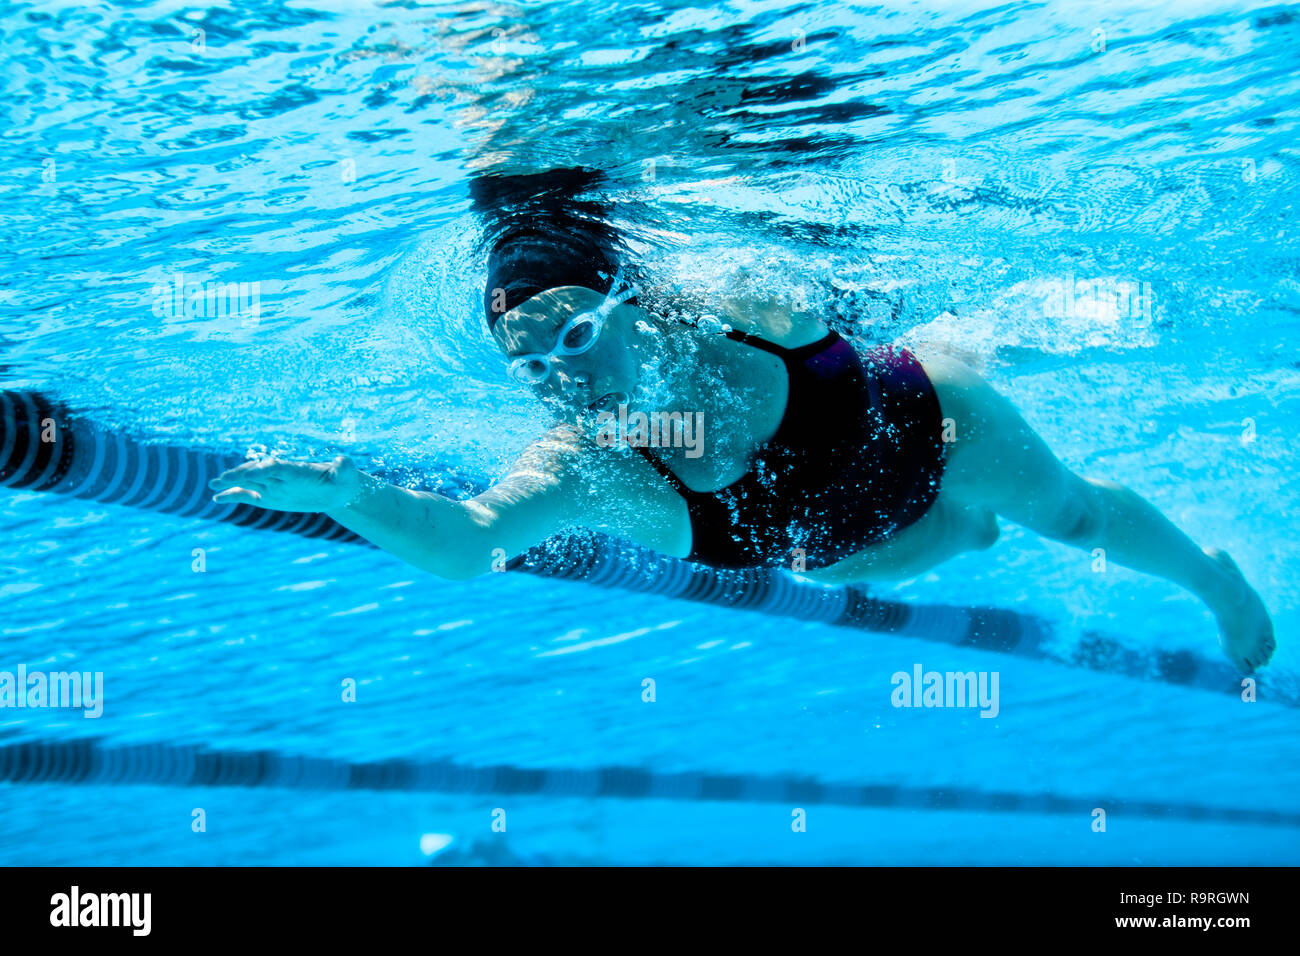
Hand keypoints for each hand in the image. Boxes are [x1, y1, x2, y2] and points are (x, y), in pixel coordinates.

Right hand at [208, 455, 363, 512]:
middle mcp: (281, 476)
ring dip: (232, 482)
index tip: (249, 474)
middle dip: (241, 474)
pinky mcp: (269, 496)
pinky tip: (217, 498)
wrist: (337, 488)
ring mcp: (273, 486)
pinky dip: (233, 495)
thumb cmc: (343, 478)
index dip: (263, 470)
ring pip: (249, 482)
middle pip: (258, 472)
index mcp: (297, 470)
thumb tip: (343, 462)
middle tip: (224, 478)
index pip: (277, 468)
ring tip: (215, 484)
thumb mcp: (347, 473)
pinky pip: (248, 495)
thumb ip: (343, 467)